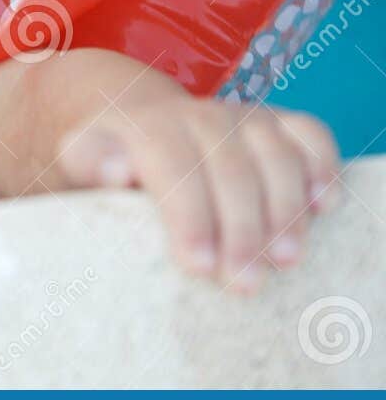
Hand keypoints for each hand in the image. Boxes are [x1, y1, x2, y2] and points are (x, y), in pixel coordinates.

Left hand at [53, 80, 339, 291]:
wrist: (132, 127)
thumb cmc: (107, 165)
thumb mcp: (77, 165)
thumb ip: (87, 162)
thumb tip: (116, 170)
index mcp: (143, 126)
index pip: (171, 165)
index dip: (188, 215)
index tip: (197, 265)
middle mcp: (193, 116)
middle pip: (228, 167)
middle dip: (240, 229)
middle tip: (243, 283)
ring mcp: (236, 117)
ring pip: (273, 153)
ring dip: (285, 209)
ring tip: (285, 260)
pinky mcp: (274, 124)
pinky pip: (308, 134)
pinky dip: (321, 166)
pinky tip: (321, 205)